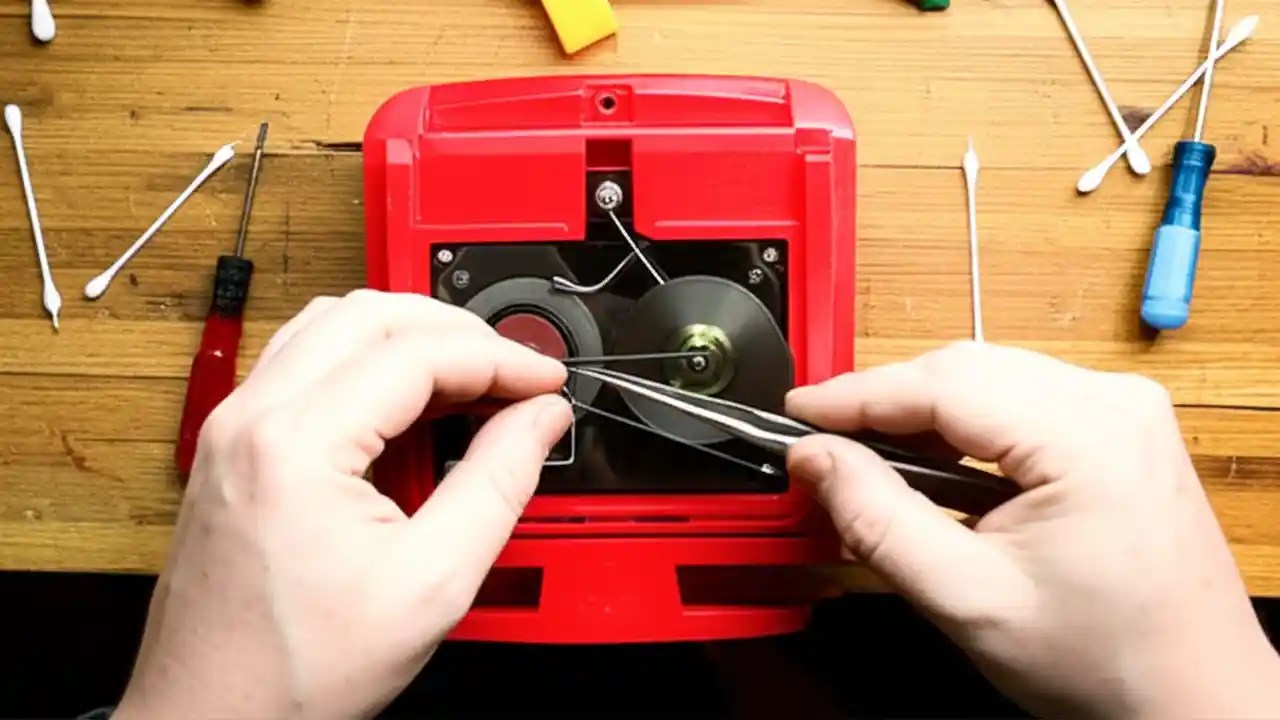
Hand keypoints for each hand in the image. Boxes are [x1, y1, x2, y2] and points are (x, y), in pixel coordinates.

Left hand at [114, 291, 571, 718]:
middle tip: (513, 371)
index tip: (544, 380)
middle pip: (368, 315)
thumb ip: (499, 483)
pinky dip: (368, 366)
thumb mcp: (431, 582)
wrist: (211, 719)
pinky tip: (410, 412)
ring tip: (469, 383)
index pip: (416, 353)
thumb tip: (539, 419)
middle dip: (455, 331)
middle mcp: (250, 419)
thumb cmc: (295, 671)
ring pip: (331, 327)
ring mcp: (232, 429)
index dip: (498, 357)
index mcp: (295, 444)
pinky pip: (305, 366)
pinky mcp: (232, 448)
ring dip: (408, 339)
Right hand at [786, 342, 1279, 718]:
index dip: (856, 395)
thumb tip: (815, 458)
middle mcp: (1114, 402)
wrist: (1194, 698)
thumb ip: (878, 520)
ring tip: (867, 457)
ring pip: (989, 378)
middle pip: (965, 369)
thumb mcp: (969, 598)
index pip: (942, 383)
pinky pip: (1020, 399)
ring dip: (922, 411)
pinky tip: (929, 462)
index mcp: (1087, 435)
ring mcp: (1124, 410)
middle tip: (820, 440)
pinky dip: (964, 424)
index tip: (797, 413)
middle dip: (885, 401)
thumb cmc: (1106, 661)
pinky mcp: (1121, 427)